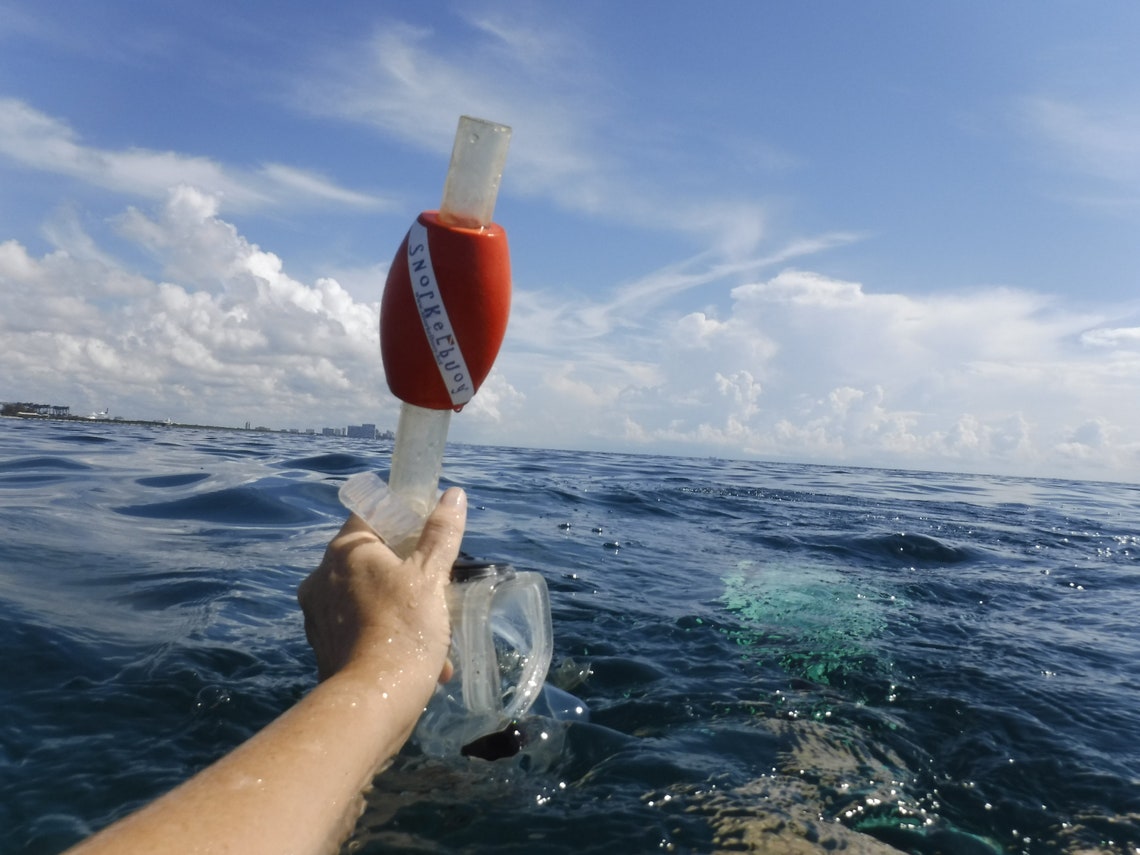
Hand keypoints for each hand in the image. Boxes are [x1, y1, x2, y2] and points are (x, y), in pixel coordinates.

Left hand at [297, 488, 466, 692]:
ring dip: (400, 609)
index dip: (400, 517)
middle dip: (406, 573)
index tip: (426, 535)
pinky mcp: (322, 646)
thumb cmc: (404, 628)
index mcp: (344, 550)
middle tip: (436, 588)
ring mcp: (317, 613)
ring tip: (434, 635)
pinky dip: (385, 636)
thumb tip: (453, 495)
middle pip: (370, 557)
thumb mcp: (431, 576)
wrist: (374, 701)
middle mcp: (321, 576)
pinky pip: (359, 628)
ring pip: (367, 596)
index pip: (369, 514)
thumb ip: (441, 533)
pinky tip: (419, 660)